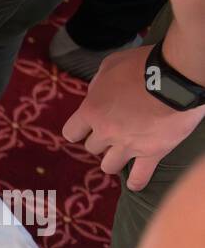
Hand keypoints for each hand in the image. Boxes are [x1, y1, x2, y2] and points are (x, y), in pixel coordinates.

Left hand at [62, 44, 204, 190]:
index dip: (79, 130)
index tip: (87, 127)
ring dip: (114, 159)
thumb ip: (98, 83)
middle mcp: (106, 132)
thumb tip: (94, 94)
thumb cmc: (144, 65)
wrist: (176, 76)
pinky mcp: (152, 153)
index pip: (71, 132)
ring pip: (109, 165)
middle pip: (92, 148)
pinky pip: (140, 176)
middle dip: (101, 140)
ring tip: (123, 153)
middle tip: (115, 131)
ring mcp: (128, 146)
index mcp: (92, 111)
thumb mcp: (111, 65)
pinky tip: (135, 182)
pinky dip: (137, 181)